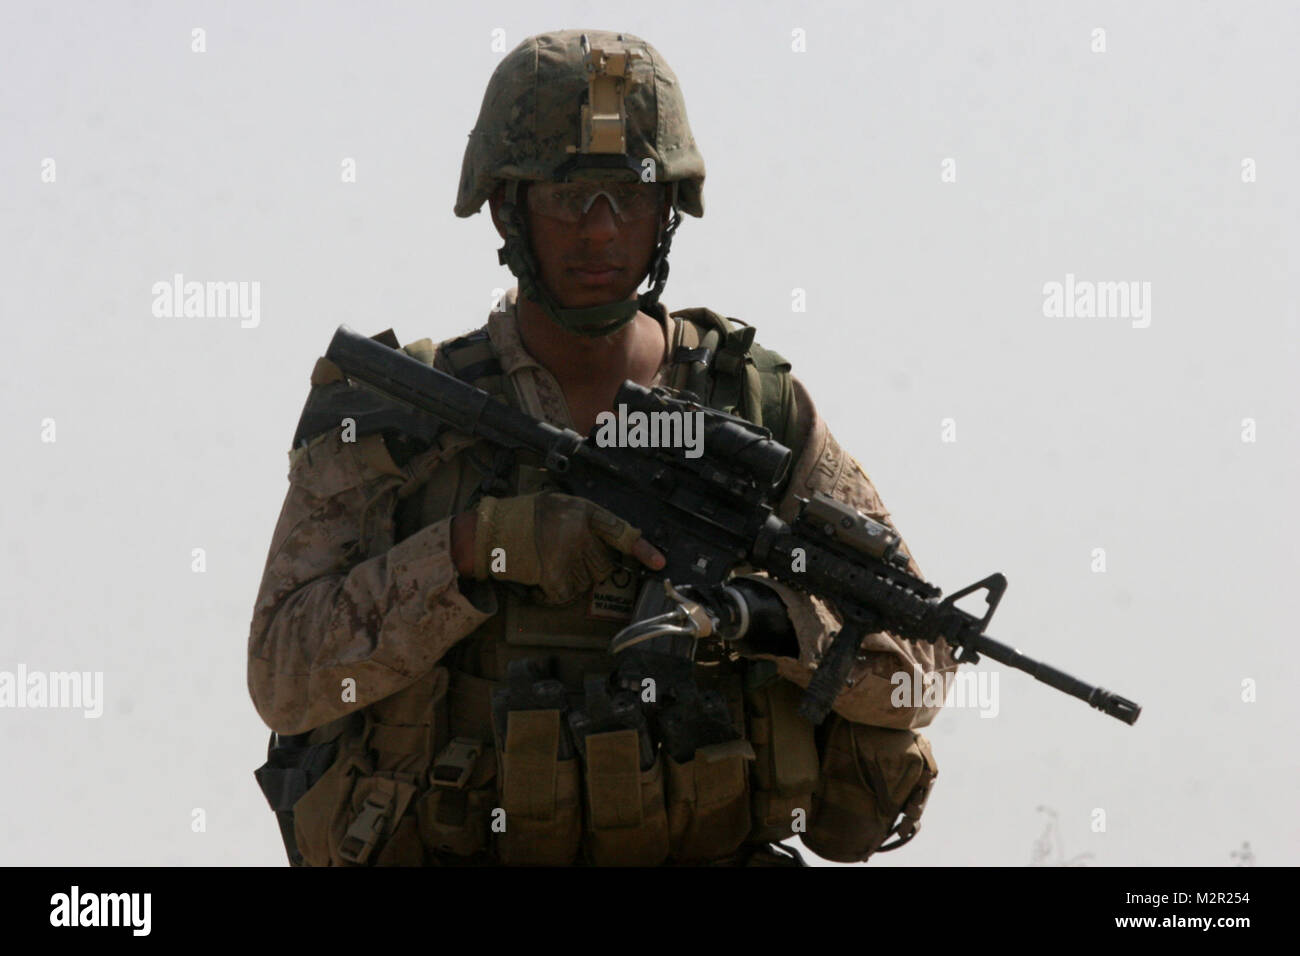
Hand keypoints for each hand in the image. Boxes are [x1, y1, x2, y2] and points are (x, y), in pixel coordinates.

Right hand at [456, 492, 664, 604]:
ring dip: (570, 579)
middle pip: (604, 565)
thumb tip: (607, 541)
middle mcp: (580, 533)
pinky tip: (539, 577)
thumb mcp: (558, 505)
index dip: (642, 549)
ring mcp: (568, 555)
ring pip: (586, 582)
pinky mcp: (554, 575)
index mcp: (583, 511)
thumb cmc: (521, 517)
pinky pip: (567, 595)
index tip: (659, 562)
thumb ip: (584, 520)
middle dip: (588, 566)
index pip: (621, 532)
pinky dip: (553, 593)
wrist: (489, 532)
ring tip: (547, 561)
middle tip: (562, 554)